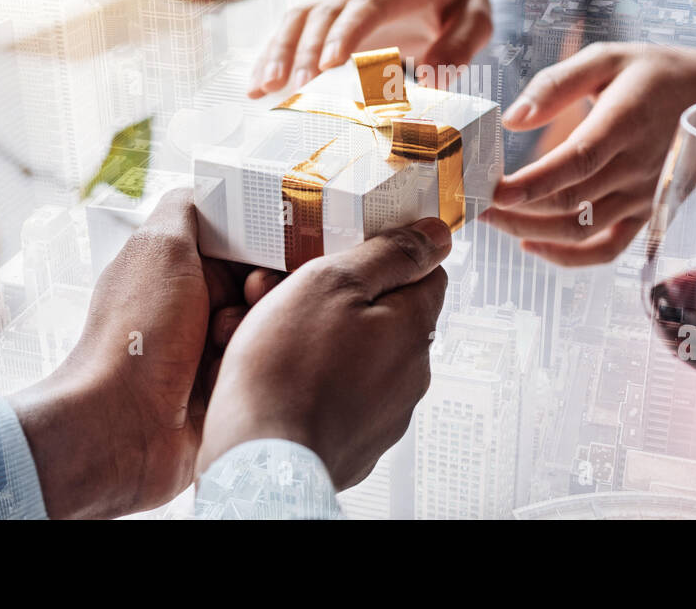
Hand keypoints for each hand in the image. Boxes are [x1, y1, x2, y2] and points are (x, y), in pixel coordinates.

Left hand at [9, 189, 263, 518]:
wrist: (120, 428)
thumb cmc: (135, 335)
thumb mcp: (159, 246)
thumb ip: (189, 207)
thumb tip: (215, 184)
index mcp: (181, 266)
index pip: (249, 239)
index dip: (267, 241)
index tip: (272, 252)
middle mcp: (198, 303)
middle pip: (267, 279)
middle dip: (266, 288)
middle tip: (249, 299)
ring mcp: (212, 348)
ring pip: (270, 323)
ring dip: (256, 330)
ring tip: (228, 344)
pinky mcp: (227, 388)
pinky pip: (264, 365)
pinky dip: (254, 367)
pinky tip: (233, 375)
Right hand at [196, 218, 450, 488]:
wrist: (259, 461)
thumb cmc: (288, 372)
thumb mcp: (333, 282)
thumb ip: (389, 254)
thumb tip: (436, 234)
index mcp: (414, 328)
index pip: (426, 273)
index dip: (383, 257)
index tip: (348, 254)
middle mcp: (410, 373)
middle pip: (384, 314)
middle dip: (340, 299)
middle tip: (290, 294)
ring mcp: (386, 413)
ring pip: (357, 355)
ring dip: (321, 339)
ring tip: (270, 337)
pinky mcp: (356, 442)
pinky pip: (340, 395)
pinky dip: (314, 381)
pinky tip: (278, 379)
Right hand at [247, 0, 491, 96]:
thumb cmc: (461, 0)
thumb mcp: (478, 19)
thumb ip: (460, 45)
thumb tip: (431, 78)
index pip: (368, 4)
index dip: (346, 31)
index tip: (329, 64)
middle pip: (325, 10)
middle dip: (305, 48)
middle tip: (294, 88)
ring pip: (301, 15)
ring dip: (279, 50)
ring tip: (262, 89)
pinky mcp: (332, 15)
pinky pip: (296, 28)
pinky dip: (274, 54)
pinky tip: (259, 86)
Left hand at [483, 43, 695, 265]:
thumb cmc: (654, 73)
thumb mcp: (607, 58)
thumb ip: (557, 83)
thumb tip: (513, 117)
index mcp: (625, 122)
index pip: (576, 162)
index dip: (533, 183)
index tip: (492, 191)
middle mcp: (635, 166)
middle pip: (569, 202)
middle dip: (515, 210)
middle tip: (472, 202)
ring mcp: (641, 195)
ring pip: (581, 230)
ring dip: (530, 231)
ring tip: (491, 219)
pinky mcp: (644, 213)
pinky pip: (607, 249)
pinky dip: (568, 257)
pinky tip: (532, 245)